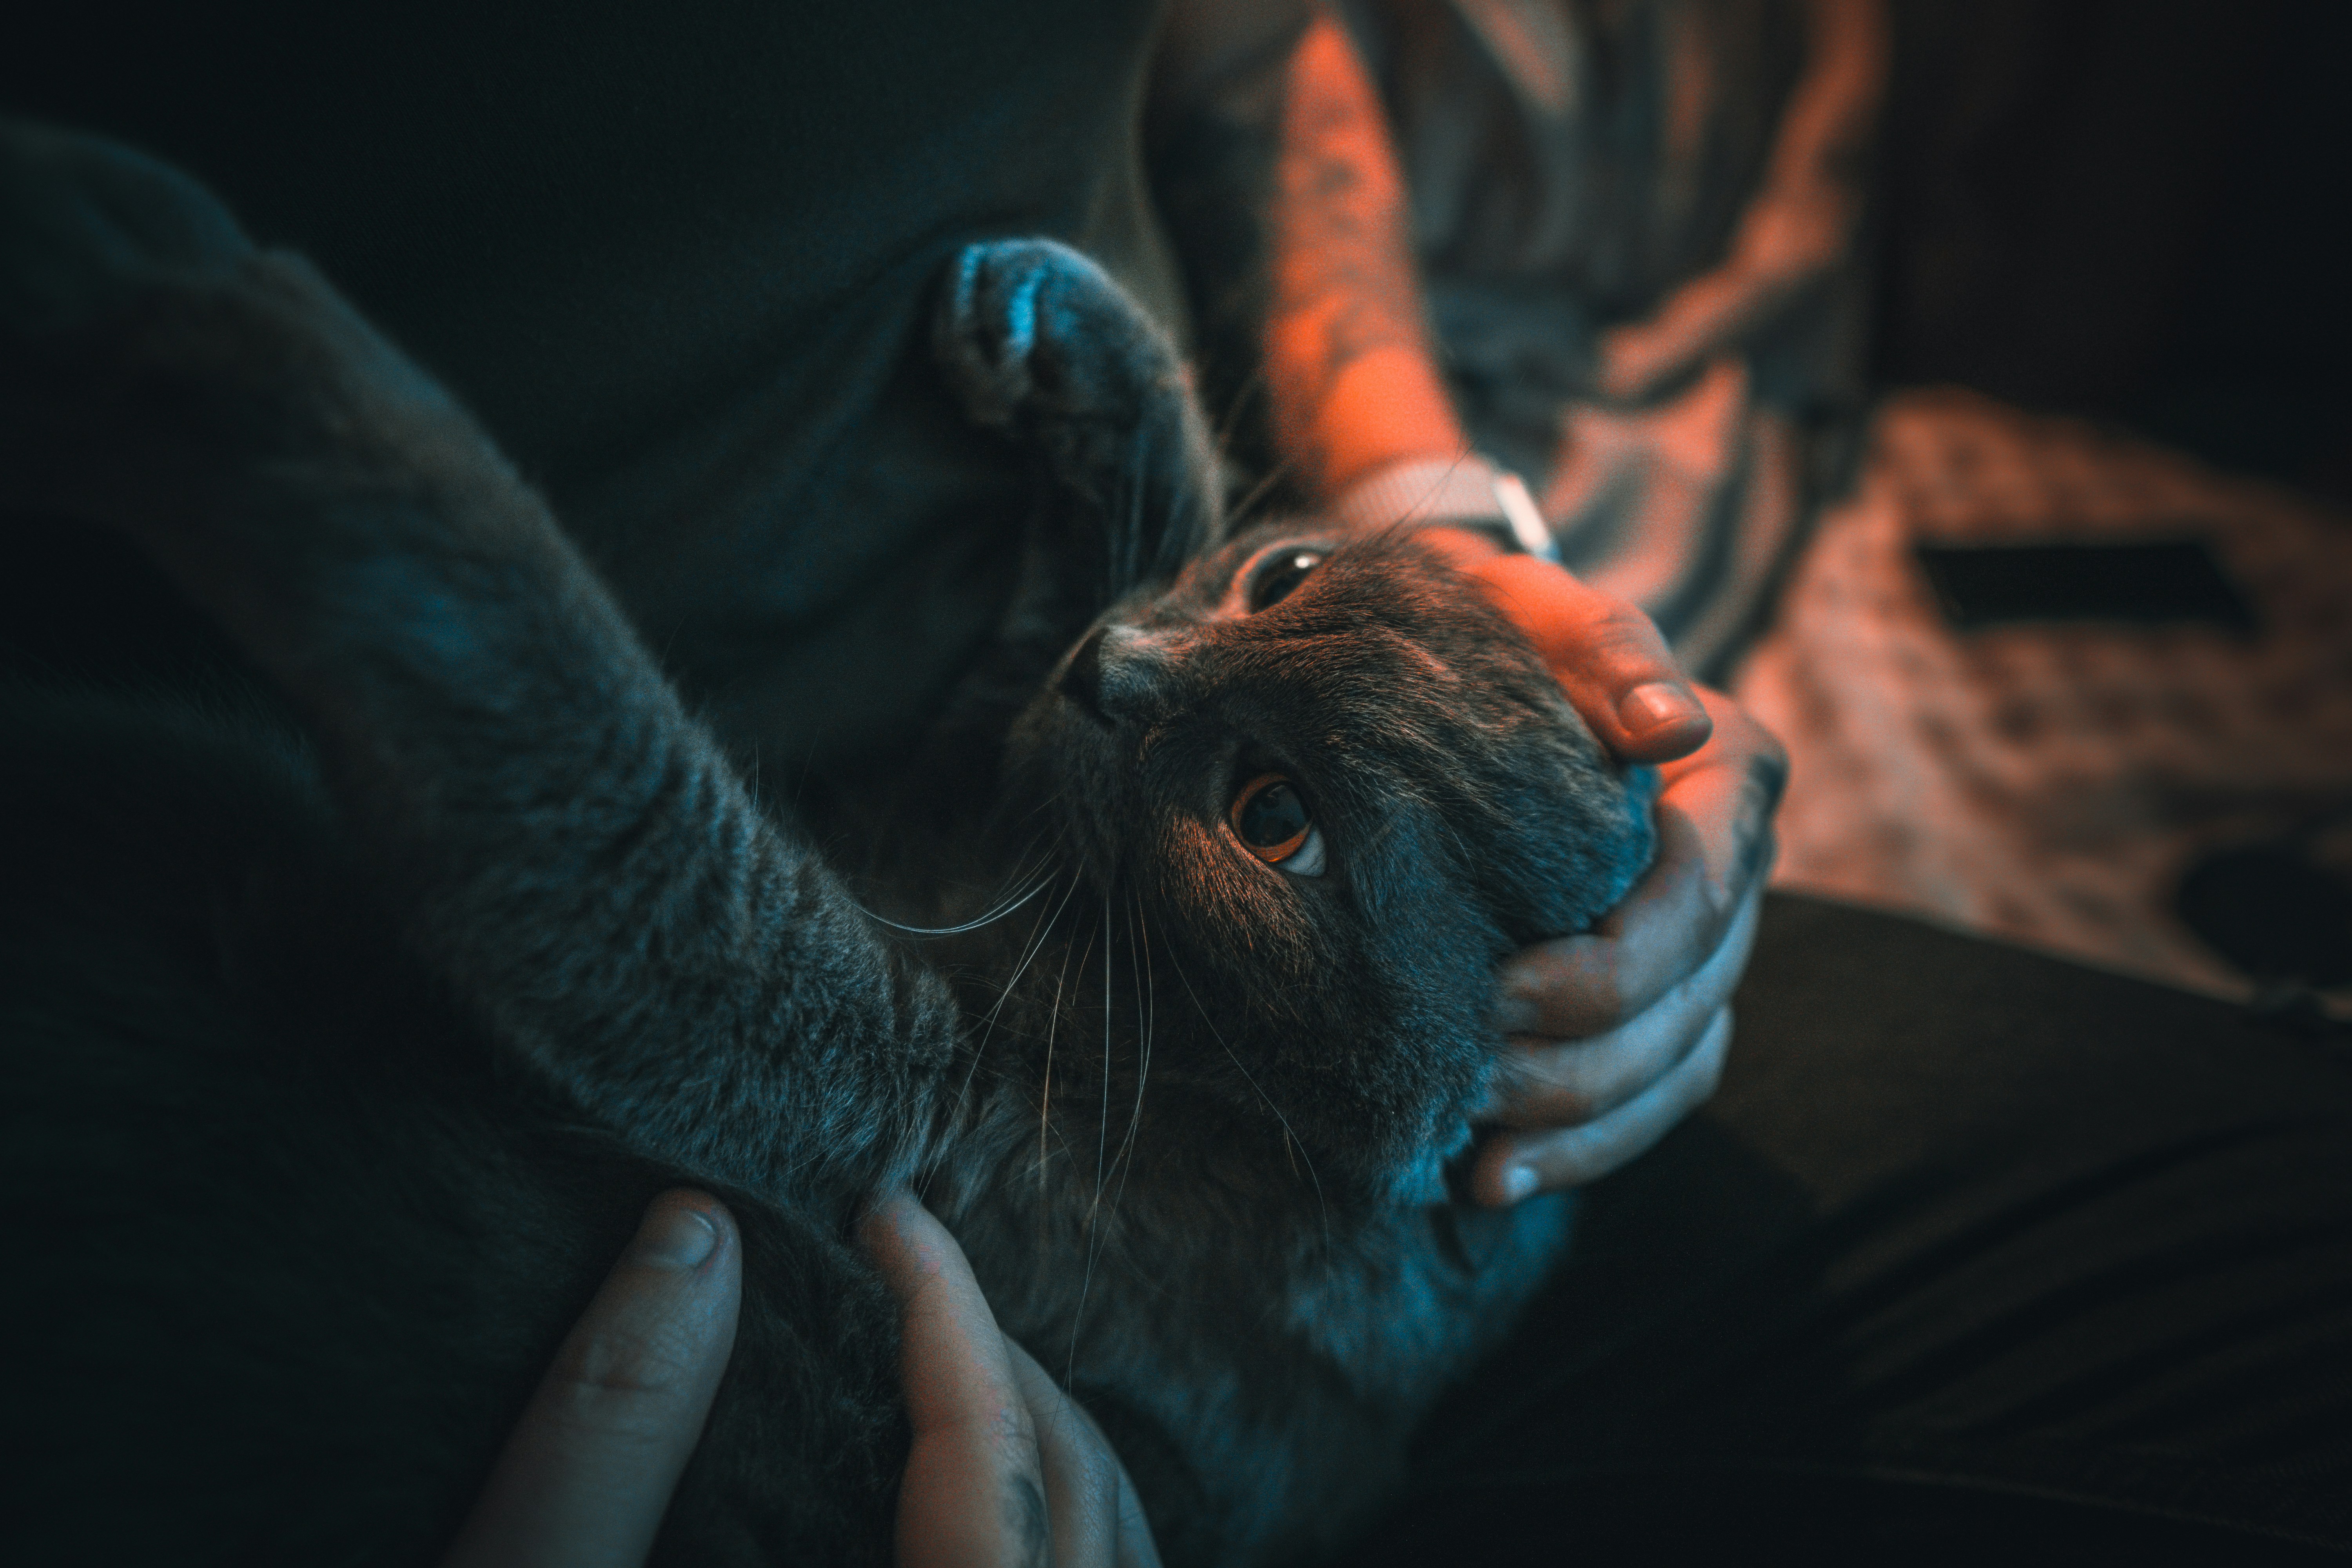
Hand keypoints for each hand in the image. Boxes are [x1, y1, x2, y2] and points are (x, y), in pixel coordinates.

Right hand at [443, 1188, 1159, 1567]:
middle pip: (1074, 1523)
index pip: (989, 1480)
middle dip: (1007, 1373)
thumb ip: (607, 1439)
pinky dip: (1038, 1540)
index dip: (950, 1317)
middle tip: (910, 1271)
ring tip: (950, 1364)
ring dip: (1042, 1457)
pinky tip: (955, 1504)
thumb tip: (691, 1244)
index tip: (890, 1212)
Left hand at [1430, 536, 1786, 1204]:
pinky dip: (1577, 1147)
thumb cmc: (1493, 629)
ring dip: (1578, 1128)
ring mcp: (1700, 949)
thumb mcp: (1532, 608)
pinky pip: (1644, 1095)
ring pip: (1672, 1066)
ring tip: (1479, 1164)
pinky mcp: (1653, 1004)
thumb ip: (1605, 650)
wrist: (1452, 667)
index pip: (1697, 896)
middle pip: (1684, 998)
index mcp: (1731, 779)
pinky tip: (1489, 1180)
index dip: (1607, 964)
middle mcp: (1734, 873)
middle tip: (1463, 1079)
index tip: (1498, 989)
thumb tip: (1673, 727)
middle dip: (1577, 1059)